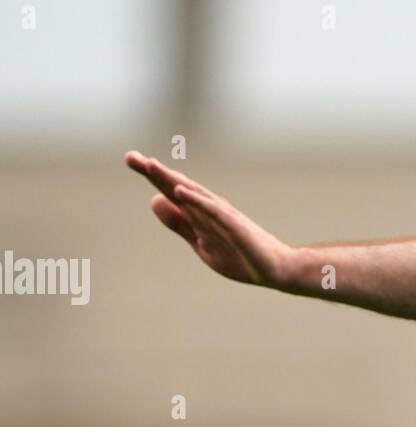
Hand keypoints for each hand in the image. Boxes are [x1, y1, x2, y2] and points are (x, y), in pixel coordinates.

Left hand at [124, 150, 294, 286]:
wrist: (275, 270)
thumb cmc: (240, 256)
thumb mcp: (201, 243)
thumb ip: (179, 223)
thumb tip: (153, 200)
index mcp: (199, 213)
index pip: (171, 190)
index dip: (152, 175)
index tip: (131, 158)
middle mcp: (210, 208)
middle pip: (178, 186)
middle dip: (155, 172)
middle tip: (130, 156)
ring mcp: (223, 216)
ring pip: (194, 194)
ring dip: (172, 180)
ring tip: (151, 166)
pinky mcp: (236, 227)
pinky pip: (213, 212)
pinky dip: (197, 200)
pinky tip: (180, 191)